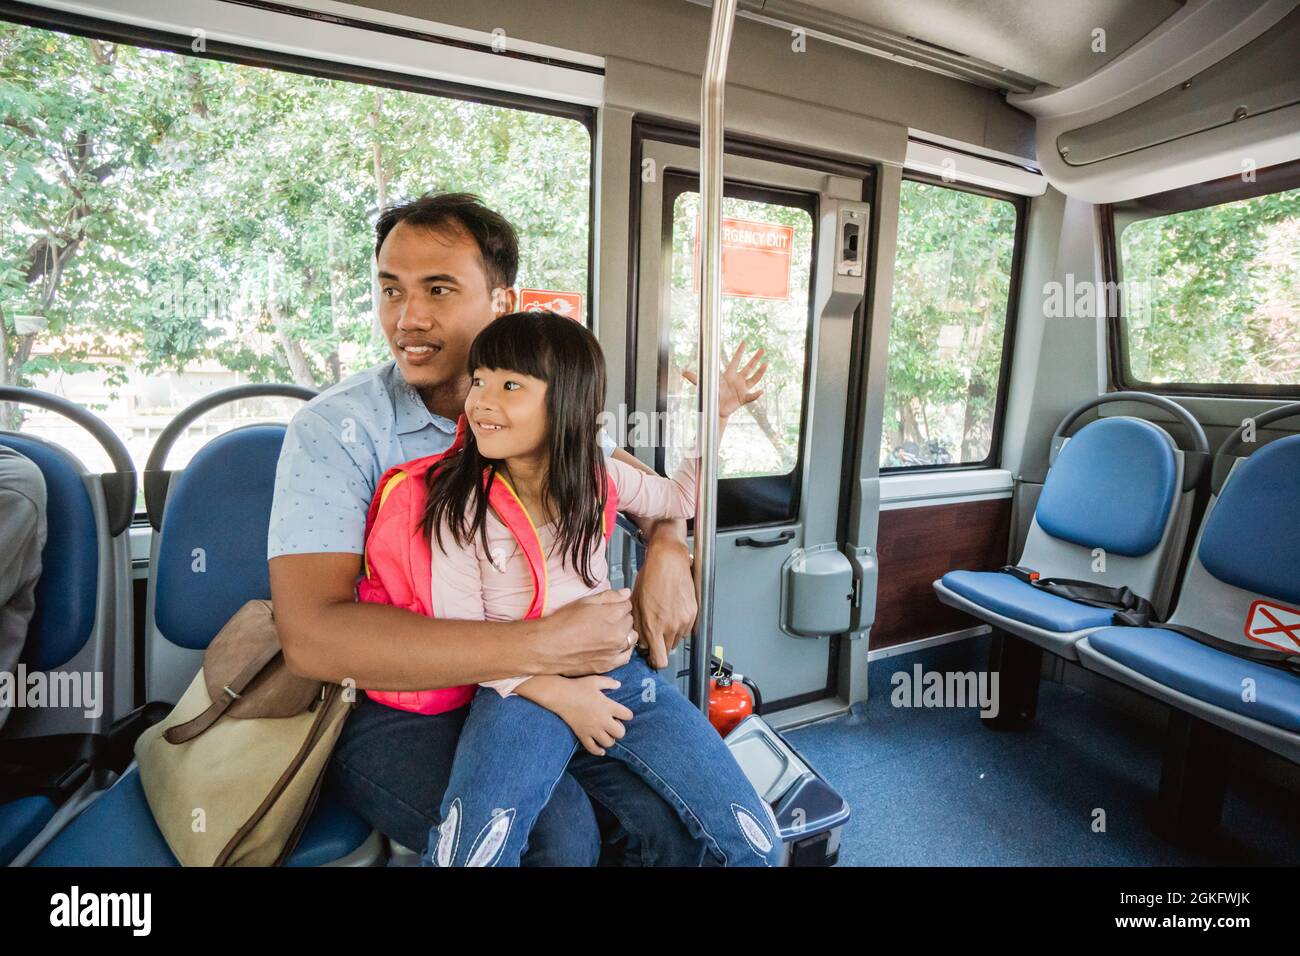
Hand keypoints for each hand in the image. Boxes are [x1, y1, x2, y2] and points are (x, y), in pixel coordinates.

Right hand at [538, 588, 635, 676]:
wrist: (548, 646)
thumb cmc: (563, 621)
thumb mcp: (585, 602)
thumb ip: (609, 597)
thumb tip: (627, 593)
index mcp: (614, 615)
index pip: (627, 605)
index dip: (618, 605)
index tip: (608, 608)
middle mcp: (618, 633)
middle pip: (629, 621)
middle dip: (621, 619)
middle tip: (604, 620)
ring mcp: (615, 651)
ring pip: (630, 638)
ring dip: (623, 634)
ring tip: (607, 633)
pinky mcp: (609, 665)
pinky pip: (626, 656)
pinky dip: (622, 650)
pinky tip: (613, 647)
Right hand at [550, 676, 634, 755]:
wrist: (561, 696)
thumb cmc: (579, 686)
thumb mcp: (596, 680)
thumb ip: (609, 682)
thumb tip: (619, 685)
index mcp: (608, 706)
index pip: (627, 715)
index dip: (627, 715)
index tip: (623, 714)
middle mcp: (603, 720)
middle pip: (620, 733)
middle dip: (620, 729)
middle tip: (614, 724)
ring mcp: (592, 729)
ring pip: (608, 742)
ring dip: (610, 739)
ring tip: (607, 734)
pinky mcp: (582, 734)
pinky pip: (592, 748)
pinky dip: (598, 751)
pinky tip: (601, 750)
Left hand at [633, 526, 695, 668]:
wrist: (668, 561)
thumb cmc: (650, 578)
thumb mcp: (636, 604)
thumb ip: (639, 627)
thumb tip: (642, 641)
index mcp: (654, 627)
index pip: (659, 661)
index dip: (655, 661)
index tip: (652, 656)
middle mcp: (671, 627)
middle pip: (668, 650)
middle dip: (661, 643)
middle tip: (656, 630)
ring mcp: (684, 620)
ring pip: (678, 639)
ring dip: (671, 633)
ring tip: (664, 616)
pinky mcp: (693, 613)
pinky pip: (687, 628)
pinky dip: (680, 624)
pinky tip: (672, 610)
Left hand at [681, 342, 766, 418]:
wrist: (716, 409)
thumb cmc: (711, 395)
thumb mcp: (702, 385)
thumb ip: (694, 378)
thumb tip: (683, 372)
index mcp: (729, 375)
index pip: (735, 360)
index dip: (740, 351)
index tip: (745, 342)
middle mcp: (738, 380)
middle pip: (749, 367)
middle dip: (755, 358)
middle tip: (762, 349)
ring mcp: (742, 389)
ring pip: (754, 379)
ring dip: (760, 372)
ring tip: (766, 364)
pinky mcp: (743, 399)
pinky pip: (751, 396)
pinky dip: (756, 394)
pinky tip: (761, 391)